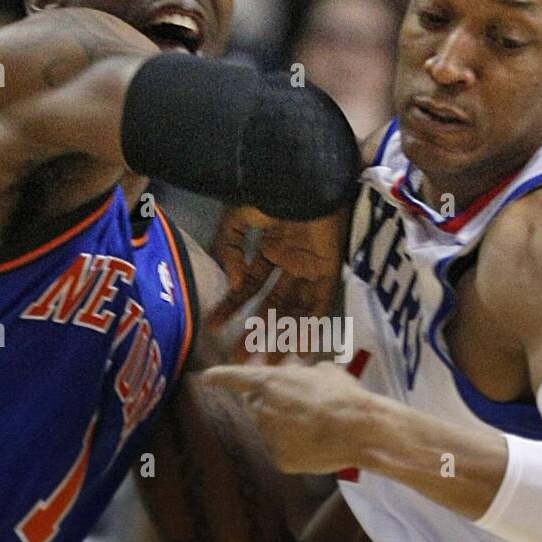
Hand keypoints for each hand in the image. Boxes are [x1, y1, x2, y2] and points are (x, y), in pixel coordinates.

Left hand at [203, 360, 371, 473]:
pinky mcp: (280, 460)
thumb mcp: (325, 372)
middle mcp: (262, 410)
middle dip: (266, 404)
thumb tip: (304, 373)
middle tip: (291, 404)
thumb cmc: (343, 396)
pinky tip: (316, 444)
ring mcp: (269, 437)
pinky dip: (295, 448)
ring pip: (270, 430)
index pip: (235, 378)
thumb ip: (304, 373)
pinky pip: (283, 452)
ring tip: (315, 425)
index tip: (206, 377)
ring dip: (284, 427)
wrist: (357, 430)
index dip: (220, 377)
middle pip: (254, 406)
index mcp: (269, 383)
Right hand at [210, 206, 346, 357]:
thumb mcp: (237, 219)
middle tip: (240, 357)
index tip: (213, 327)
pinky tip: (297, 347)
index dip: (231, 306)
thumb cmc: (267, 193)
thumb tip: (233, 284)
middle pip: (271, 305)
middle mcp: (288, 262)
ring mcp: (309, 268)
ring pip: (294, 309)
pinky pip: (319, 302)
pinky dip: (310, 324)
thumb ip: (230, 250)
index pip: (247, 286)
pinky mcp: (328, 269)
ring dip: (281, 334)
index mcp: (268, 249)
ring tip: (268, 362)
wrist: (301, 179)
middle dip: (255, 331)